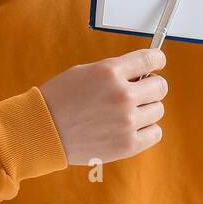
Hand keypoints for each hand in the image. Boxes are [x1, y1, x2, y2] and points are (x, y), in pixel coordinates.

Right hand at [39, 48, 168, 165]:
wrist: (42, 131)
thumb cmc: (59, 99)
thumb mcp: (86, 72)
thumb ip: (116, 71)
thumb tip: (143, 73)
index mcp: (110, 72)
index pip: (151, 59)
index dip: (158, 60)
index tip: (158, 62)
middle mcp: (122, 95)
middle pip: (160, 86)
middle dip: (150, 86)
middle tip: (138, 91)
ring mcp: (126, 121)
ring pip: (158, 110)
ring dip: (146, 109)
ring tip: (126, 112)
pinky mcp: (127, 144)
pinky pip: (155, 133)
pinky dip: (146, 129)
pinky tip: (130, 127)